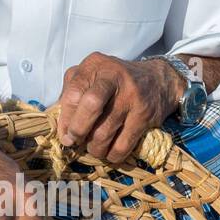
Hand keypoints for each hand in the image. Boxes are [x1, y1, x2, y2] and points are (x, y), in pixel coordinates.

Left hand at [55, 54, 183, 161]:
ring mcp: (131, 95)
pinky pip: (123, 144)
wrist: (158, 80)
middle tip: (75, 142)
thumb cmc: (115, 82)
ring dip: (95, 148)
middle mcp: (113, 76)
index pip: (73, 93)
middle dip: (78, 130)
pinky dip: (113, 155)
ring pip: (105, 131)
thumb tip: (61, 127)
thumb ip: (72, 93)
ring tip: (94, 149)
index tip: (65, 133)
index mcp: (94, 65)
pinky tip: (110, 154)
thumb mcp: (93, 76)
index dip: (66, 118)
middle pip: (90, 106)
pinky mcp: (144, 114)